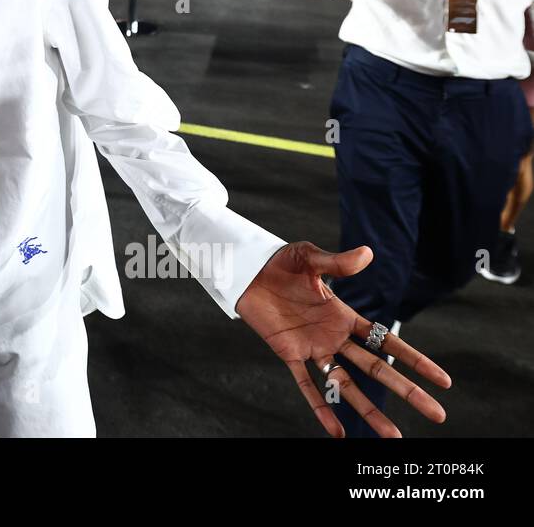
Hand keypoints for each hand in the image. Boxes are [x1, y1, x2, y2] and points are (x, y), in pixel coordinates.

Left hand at [235, 242, 450, 437]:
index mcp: (344, 316)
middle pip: (377, 369)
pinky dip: (321, 409)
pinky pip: (307, 386)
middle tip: (437, 414)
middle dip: (407, 391)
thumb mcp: (310, 257)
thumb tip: (368, 253)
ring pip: (347, 386)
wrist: (246, 271)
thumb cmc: (281, 262)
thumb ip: (337, 262)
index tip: (443, 380)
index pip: (387, 341)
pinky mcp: (288, 354)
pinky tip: (337, 433)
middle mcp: (334, 337)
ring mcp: (313, 348)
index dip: (414, 360)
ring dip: (369, 410)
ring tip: (394, 436)